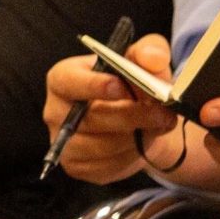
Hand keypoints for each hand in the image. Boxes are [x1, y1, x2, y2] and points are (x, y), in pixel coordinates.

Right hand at [42, 33, 180, 183]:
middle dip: (130, 116)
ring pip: (100, 146)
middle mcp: (56, 111)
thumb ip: (150, 52)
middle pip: (89, 118)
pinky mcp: (76, 166)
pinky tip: (143, 143)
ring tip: (159, 126)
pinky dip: (131, 157)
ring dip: (135, 138)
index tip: (121, 87)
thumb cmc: (133, 85)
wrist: (138, 122)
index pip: (67, 82)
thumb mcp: (144, 60)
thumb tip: (153, 59)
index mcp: (63, 79)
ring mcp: (64, 142)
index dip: (92, 86)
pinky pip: (106, 166)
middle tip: (163, 113)